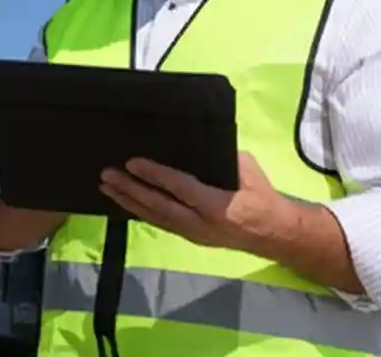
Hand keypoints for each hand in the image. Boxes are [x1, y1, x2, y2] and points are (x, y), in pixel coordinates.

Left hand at [98, 151, 293, 251]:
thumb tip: (196, 144)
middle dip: (130, 190)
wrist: (273, 233)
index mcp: (215, 205)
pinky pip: (160, 223)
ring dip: (128, 202)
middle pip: (157, 206)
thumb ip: (220, 158)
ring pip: (154, 218)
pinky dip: (141, 212)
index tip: (131, 162)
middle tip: (107, 175)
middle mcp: (199, 223)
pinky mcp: (190, 237)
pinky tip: (125, 202)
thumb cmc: (262, 196)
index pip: (178, 187)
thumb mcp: (247, 169)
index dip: (153, 175)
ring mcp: (192, 234)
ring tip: (107, 188)